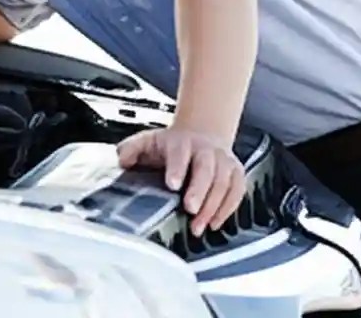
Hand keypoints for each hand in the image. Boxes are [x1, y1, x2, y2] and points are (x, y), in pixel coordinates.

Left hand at [117, 127, 245, 236]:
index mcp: (181, 141)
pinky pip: (237, 190)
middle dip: (200, 190)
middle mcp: (205, 149)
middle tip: (190, 209)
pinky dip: (228, 208)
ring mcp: (224, 160)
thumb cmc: (171, 146)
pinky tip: (215, 223)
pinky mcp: (236, 172)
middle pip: (206, 168)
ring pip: (224, 181)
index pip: (180, 153)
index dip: (177, 168)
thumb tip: (123, 160)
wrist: (201, 135)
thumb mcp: (148, 142)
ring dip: (213, 206)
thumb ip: (131, 149)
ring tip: (199, 226)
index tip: (172, 185)